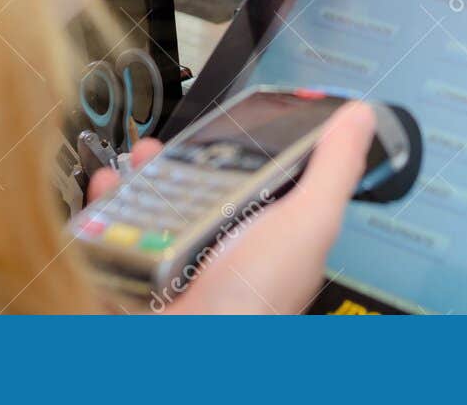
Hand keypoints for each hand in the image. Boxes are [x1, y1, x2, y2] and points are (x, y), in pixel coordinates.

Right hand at [85, 103, 376, 314]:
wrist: (191, 349)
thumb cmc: (256, 301)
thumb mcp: (307, 221)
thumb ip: (333, 168)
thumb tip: (360, 118)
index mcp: (271, 238)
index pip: (260, 183)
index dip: (243, 151)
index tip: (227, 125)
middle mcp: (226, 253)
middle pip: (200, 192)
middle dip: (180, 161)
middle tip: (166, 145)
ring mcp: (183, 267)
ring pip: (157, 209)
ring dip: (140, 178)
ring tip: (135, 163)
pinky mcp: (142, 277)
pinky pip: (120, 235)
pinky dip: (106, 210)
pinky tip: (106, 193)